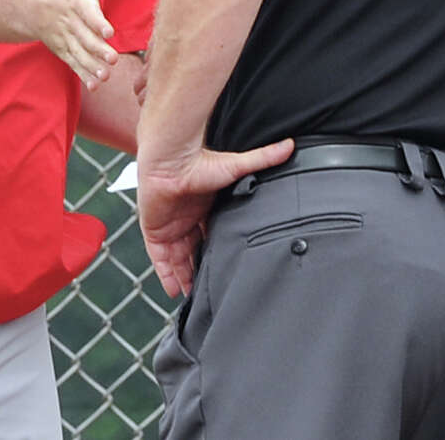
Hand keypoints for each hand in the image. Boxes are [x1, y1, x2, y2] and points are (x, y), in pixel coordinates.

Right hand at [36, 0, 148, 89]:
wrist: (33, 5)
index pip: (87, 11)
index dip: (96, 21)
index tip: (108, 32)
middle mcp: (69, 20)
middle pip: (83, 37)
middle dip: (97, 50)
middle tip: (113, 60)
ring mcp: (65, 38)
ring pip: (78, 54)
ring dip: (92, 66)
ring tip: (107, 76)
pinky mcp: (64, 51)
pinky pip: (74, 65)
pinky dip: (84, 76)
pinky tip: (97, 86)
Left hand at [138, 138, 293, 297]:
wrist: (171, 159)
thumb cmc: (201, 160)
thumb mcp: (237, 165)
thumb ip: (262, 158)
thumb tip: (290, 145)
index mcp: (205, 207)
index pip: (213, 235)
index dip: (219, 252)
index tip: (228, 269)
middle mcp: (187, 218)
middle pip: (195, 251)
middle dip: (201, 269)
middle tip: (212, 291)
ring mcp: (170, 225)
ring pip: (178, 259)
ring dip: (185, 277)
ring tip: (196, 298)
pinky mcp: (154, 230)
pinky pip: (160, 258)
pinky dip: (166, 274)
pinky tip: (173, 290)